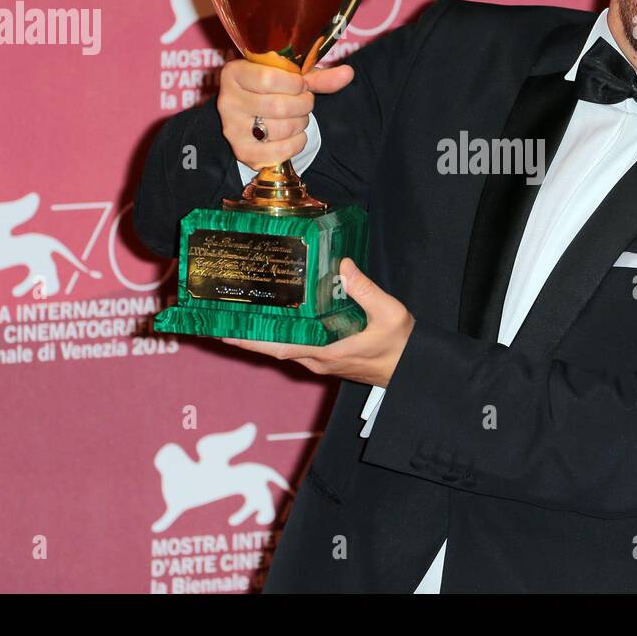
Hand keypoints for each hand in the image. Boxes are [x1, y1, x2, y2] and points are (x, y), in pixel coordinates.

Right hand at [217, 58, 353, 170]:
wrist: (255, 116)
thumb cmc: (274, 91)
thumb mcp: (292, 78)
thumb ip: (318, 77)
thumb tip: (348, 74)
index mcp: (234, 73)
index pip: (269, 79)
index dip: (296, 84)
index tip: (301, 85)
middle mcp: (227, 100)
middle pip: (279, 106)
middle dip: (303, 105)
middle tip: (304, 102)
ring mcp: (232, 128)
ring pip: (281, 129)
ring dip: (301, 124)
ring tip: (297, 117)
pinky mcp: (242, 152)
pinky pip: (280, 151)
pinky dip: (297, 144)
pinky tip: (294, 135)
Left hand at [218, 258, 413, 387]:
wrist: (414, 368)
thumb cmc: (402, 346)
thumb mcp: (390, 313)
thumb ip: (366, 290)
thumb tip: (344, 266)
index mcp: (328, 351)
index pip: (281, 348)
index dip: (251, 342)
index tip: (224, 334)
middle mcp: (319, 359)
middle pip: (274, 347)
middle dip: (247, 336)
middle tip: (222, 317)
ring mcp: (322, 359)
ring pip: (284, 347)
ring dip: (262, 335)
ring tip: (242, 315)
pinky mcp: (328, 355)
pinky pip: (296, 344)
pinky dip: (280, 334)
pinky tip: (276, 318)